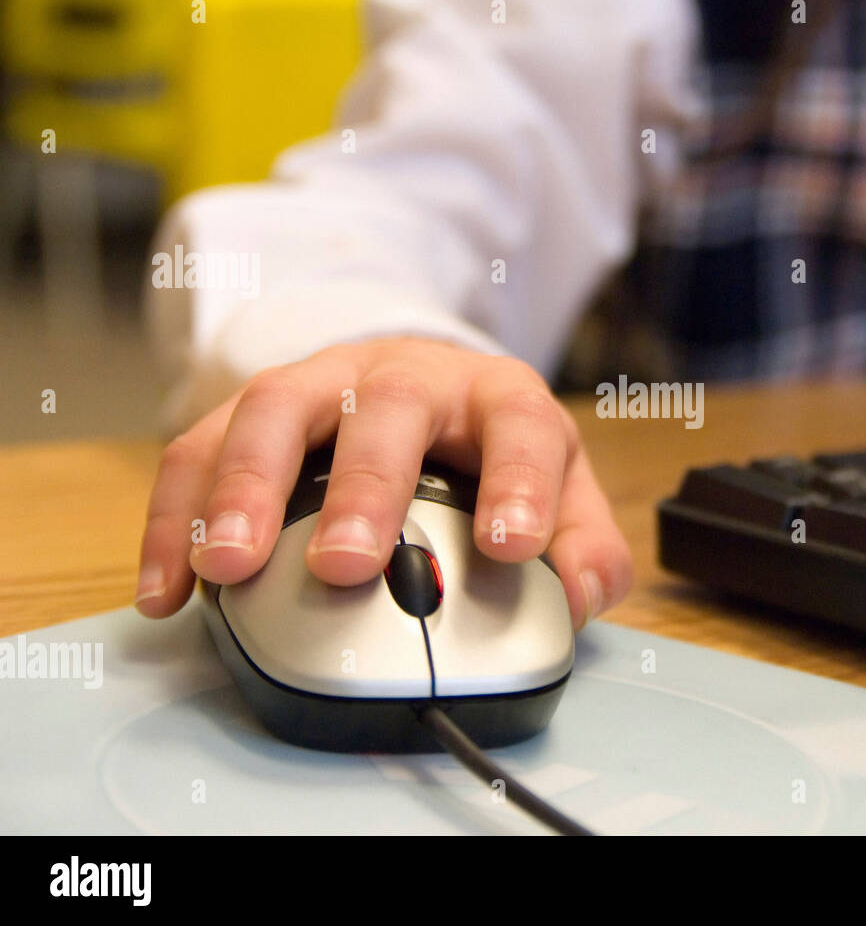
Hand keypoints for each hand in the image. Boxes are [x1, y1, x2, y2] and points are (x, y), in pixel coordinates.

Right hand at [133, 337, 632, 629]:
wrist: (426, 382)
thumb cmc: (491, 448)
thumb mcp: (560, 491)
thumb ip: (583, 549)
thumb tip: (576, 599)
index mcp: (498, 398)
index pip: (520, 427)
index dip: (518, 483)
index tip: (510, 545)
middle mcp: (410, 377)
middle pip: (388, 410)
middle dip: (364, 487)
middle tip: (346, 565)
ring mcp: (327, 382)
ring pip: (278, 408)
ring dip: (246, 487)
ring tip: (228, 566)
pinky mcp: (259, 406)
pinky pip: (203, 445)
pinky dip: (180, 514)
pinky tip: (170, 587)